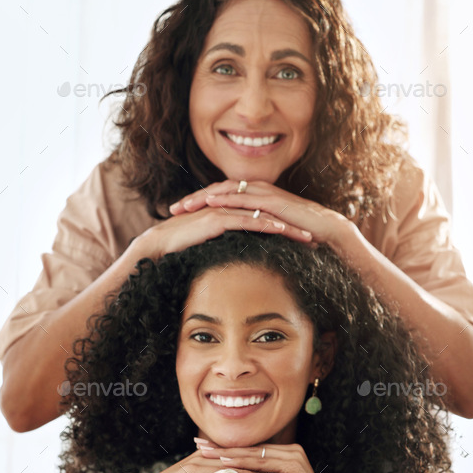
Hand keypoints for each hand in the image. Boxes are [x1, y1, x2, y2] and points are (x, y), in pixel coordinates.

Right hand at [131, 202, 310, 262]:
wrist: (158, 246)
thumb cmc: (180, 250)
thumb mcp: (210, 249)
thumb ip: (226, 250)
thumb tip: (240, 264)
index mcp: (230, 214)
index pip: (264, 219)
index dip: (285, 228)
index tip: (303, 240)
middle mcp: (229, 207)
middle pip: (270, 214)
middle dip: (293, 225)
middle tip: (315, 236)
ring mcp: (224, 210)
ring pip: (263, 216)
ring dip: (286, 226)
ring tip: (307, 237)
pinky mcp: (218, 217)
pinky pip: (247, 220)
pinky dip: (266, 225)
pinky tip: (282, 231)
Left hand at [170, 180, 355, 255]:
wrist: (328, 231)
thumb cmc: (301, 235)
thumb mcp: (269, 236)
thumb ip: (253, 236)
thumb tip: (237, 251)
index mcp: (254, 198)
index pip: (220, 199)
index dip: (198, 205)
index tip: (179, 216)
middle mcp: (257, 191)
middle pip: (217, 191)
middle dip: (193, 199)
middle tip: (172, 210)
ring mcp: (265, 193)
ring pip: (227, 190)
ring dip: (204, 197)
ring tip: (184, 207)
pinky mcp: (274, 200)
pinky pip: (246, 197)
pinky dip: (227, 198)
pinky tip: (211, 204)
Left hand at [195, 438, 319, 472]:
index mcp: (286, 454)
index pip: (251, 449)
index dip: (227, 448)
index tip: (203, 446)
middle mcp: (291, 450)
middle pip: (250, 448)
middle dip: (223, 447)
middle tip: (198, 444)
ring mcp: (293, 455)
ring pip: (254, 453)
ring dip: (228, 453)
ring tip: (205, 452)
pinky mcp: (293, 463)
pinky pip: (262, 462)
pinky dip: (242, 462)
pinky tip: (224, 462)